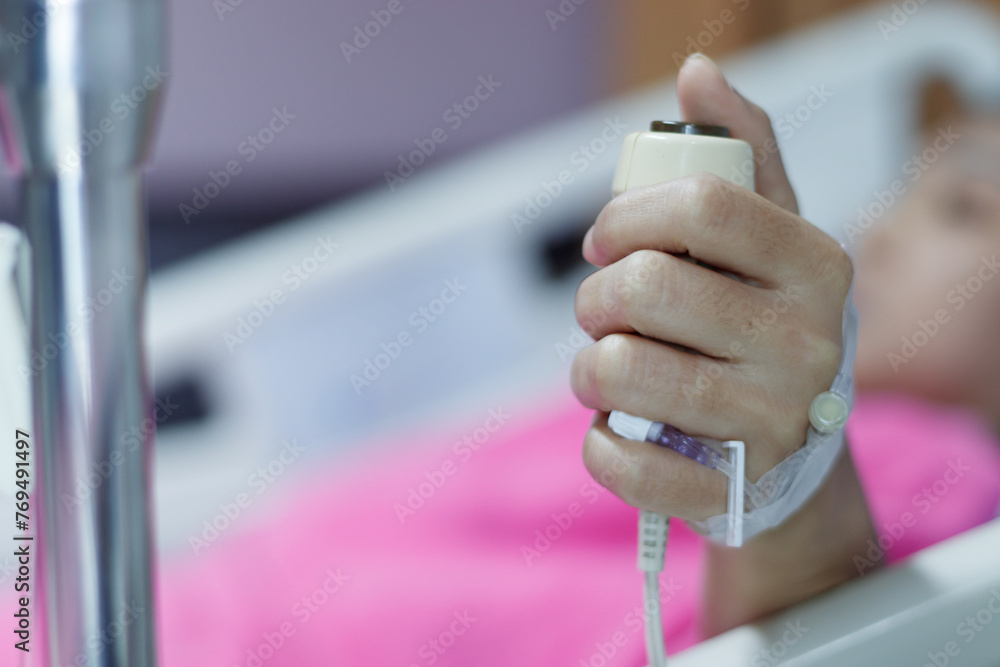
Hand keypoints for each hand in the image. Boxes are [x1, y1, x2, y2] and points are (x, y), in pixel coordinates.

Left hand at [570, 54, 853, 521]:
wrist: (792, 456)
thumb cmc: (763, 327)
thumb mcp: (770, 237)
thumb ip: (739, 152)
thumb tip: (698, 76)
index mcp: (816, 266)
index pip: (699, 204)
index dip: (625, 216)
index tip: (604, 241)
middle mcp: (806, 343)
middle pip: (647, 287)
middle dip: (594, 297)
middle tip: (601, 310)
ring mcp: (771, 423)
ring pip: (621, 372)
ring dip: (586, 368)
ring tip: (604, 367)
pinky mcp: (729, 492)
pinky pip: (624, 463)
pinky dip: (597, 444)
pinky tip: (615, 430)